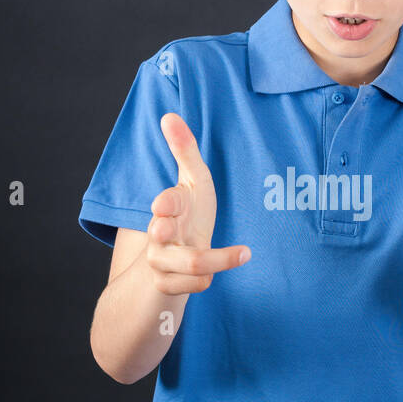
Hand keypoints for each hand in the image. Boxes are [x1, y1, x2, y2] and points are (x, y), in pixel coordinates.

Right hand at [145, 112, 250, 293]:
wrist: (170, 263)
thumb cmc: (187, 216)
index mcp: (166, 207)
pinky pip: (196, 284)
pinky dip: (210, 278)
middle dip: (164, 230)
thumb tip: (169, 115)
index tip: (163, 203)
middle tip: (166, 227)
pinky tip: (226, 267)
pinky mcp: (170, 286)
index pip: (165, 202)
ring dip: (217, 259)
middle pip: (161, 234)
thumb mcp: (193, 183)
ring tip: (244, 252)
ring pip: (189, 263)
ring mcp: (162, 261)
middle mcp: (158, 234)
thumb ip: (184, 151)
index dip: (166, 202)